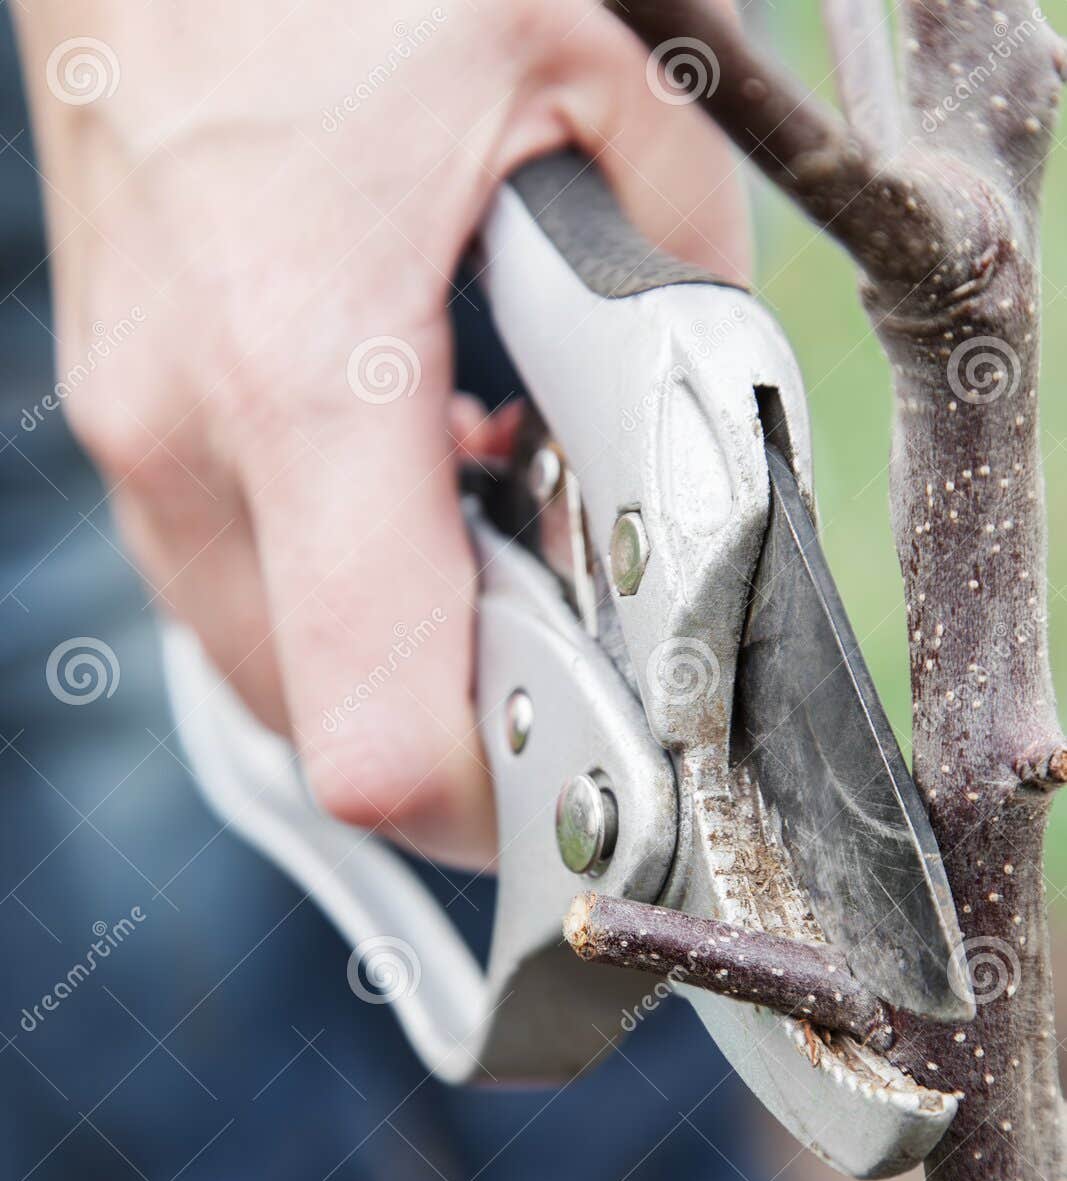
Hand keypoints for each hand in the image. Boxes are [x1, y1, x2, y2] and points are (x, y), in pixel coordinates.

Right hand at [15, 1, 746, 865]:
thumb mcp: (588, 69)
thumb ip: (678, 268)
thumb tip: (692, 414)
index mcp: (307, 373)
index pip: (377, 736)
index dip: (493, 801)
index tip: (582, 763)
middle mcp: (188, 435)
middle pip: (324, 733)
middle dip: (459, 724)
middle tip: (556, 629)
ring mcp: (134, 434)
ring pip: (270, 672)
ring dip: (391, 652)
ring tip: (481, 531)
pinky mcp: (125, 416)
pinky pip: (232, 584)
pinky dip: (329, 584)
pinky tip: (403, 478)